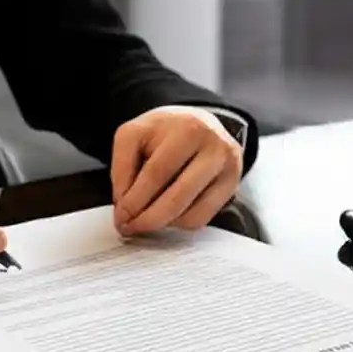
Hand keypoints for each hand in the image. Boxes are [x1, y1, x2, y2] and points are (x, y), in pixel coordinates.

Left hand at [111, 106, 242, 235]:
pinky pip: (201, 218)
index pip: (157, 172)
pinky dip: (179, 222)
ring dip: (162, 223)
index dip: (134, 200)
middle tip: (129, 228)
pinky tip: (167, 213)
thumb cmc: (163, 132)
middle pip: (177, 197)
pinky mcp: (232, 184)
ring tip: (145, 219)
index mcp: (186, 128)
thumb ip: (122, 168)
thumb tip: (124, 206)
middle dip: (148, 219)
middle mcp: (213, 146)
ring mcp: (227, 167)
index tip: (120, 216)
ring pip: (191, 213)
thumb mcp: (134, 136)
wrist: (200, 123)